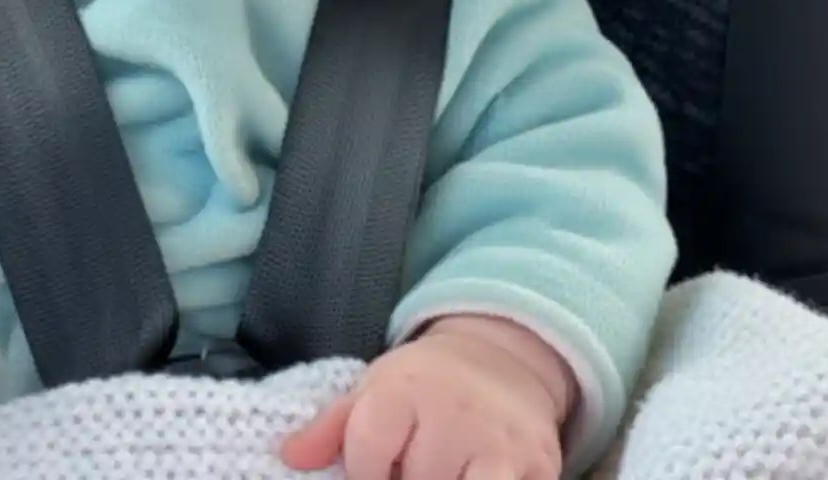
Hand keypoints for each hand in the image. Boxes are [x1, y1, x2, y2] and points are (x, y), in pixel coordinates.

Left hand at [281, 317, 572, 479]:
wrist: (504, 360)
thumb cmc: (424, 386)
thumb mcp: (373, 391)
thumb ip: (330, 428)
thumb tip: (289, 455)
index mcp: (403, 389)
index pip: (368, 456)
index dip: (365, 474)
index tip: (374, 470)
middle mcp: (455, 410)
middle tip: (412, 467)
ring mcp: (500, 440)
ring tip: (437, 472)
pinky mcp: (539, 464)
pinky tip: (468, 475)